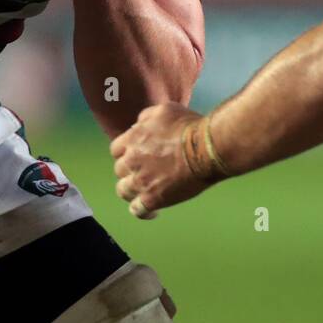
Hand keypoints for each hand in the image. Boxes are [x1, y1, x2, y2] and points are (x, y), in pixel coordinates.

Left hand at [111, 104, 213, 218]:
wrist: (206, 148)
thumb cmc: (190, 126)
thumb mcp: (164, 110)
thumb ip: (145, 118)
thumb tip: (136, 125)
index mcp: (133, 139)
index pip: (116, 150)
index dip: (126, 153)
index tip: (136, 155)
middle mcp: (132, 161)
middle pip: (120, 170)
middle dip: (131, 170)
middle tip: (145, 172)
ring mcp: (141, 181)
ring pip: (124, 191)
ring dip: (133, 191)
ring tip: (146, 192)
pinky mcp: (153, 199)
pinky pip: (138, 210)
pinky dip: (143, 212)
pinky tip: (153, 211)